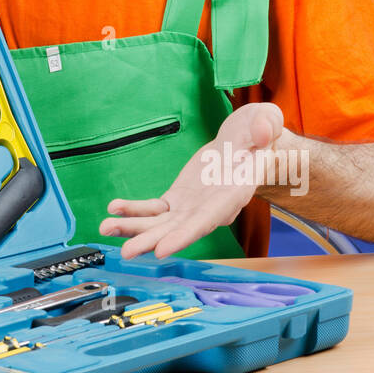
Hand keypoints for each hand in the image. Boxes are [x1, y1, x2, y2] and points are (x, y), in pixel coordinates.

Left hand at [99, 102, 286, 258]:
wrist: (247, 144)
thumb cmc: (260, 135)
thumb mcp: (266, 122)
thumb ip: (264, 126)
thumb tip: (259, 133)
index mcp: (233, 193)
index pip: (208, 219)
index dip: (185, 235)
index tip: (162, 249)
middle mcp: (211, 207)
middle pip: (180, 229)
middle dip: (152, 240)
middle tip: (127, 250)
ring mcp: (193, 206)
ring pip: (162, 223)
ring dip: (135, 227)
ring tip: (107, 227)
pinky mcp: (179, 199)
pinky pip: (154, 209)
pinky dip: (134, 210)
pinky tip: (115, 209)